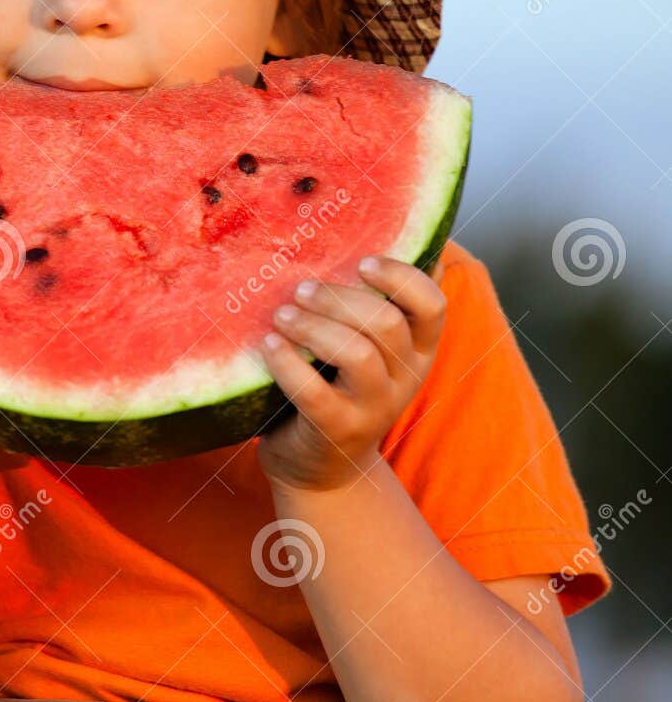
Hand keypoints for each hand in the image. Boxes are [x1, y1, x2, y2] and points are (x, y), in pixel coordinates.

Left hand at [255, 254, 447, 491]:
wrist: (321, 466)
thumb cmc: (338, 385)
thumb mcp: (369, 347)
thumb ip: (379, 301)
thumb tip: (398, 235)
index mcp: (419, 349)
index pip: (432, 304)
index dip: (400, 276)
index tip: (362, 261)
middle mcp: (405, 379)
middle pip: (385, 323)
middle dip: (339, 298)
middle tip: (302, 289)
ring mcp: (374, 409)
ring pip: (356, 354)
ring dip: (313, 325)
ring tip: (283, 315)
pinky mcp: (337, 432)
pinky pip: (315, 392)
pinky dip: (287, 362)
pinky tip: (269, 346)